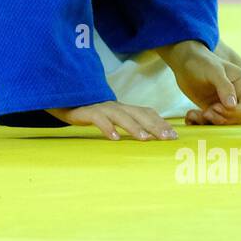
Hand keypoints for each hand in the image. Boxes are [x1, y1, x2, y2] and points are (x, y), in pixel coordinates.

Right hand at [46, 101, 178, 140]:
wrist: (66, 102)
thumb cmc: (93, 114)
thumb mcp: (113, 119)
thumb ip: (129, 124)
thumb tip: (150, 137)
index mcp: (125, 109)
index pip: (147, 113)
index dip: (161, 123)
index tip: (174, 136)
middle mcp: (117, 107)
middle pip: (139, 114)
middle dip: (155, 126)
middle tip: (167, 138)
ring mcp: (103, 108)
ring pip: (121, 116)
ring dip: (134, 127)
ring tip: (144, 139)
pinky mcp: (88, 112)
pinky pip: (99, 119)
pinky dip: (107, 128)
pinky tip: (114, 138)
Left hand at [157, 40, 240, 125]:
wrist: (185, 63)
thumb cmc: (201, 62)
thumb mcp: (213, 71)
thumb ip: (224, 87)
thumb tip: (233, 105)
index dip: (234, 112)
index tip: (215, 107)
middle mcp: (240, 95)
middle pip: (239, 118)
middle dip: (221, 119)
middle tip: (205, 112)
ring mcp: (228, 104)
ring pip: (226, 123)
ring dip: (209, 122)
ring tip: (193, 114)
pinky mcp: (216, 110)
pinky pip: (213, 123)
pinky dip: (201, 123)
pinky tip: (190, 115)